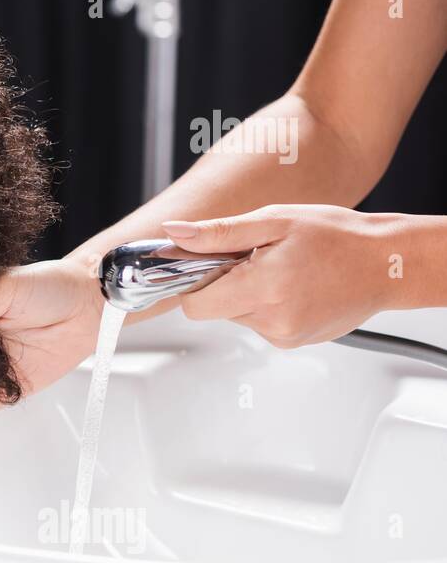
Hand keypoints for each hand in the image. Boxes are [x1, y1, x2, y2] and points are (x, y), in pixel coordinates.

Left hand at [161, 204, 395, 346]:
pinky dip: (268, 305)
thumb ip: (219, 233)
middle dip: (224, 284)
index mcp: (263, 288)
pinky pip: (262, 323)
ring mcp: (285, 336)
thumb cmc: (337, 236)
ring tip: (282, 269)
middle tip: (256, 258)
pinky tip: (294, 286)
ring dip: (248, 293)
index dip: (196, 281)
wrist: (388, 264)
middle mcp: (273, 321)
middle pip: (215, 310)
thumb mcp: (274, 221)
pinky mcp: (295, 342)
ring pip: (238, 316)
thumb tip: (174, 234)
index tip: (211, 262)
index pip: (195, 305)